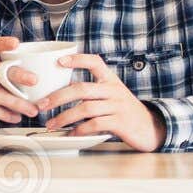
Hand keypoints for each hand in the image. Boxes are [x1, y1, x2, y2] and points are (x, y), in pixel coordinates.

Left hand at [37, 54, 164, 150]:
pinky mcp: (120, 123)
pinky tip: (70, 133)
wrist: (150, 127)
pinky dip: (79, 130)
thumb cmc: (123, 110)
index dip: (77, 59)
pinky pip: (95, 124)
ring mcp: (118, 106)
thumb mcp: (110, 94)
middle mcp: (114, 90)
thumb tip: (58, 91)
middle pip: (81, 89)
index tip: (59, 61)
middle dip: (58, 97)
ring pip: (86, 108)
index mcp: (110, 80)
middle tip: (41, 105)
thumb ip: (90, 91)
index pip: (95, 62)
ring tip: (51, 124)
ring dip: (64, 117)